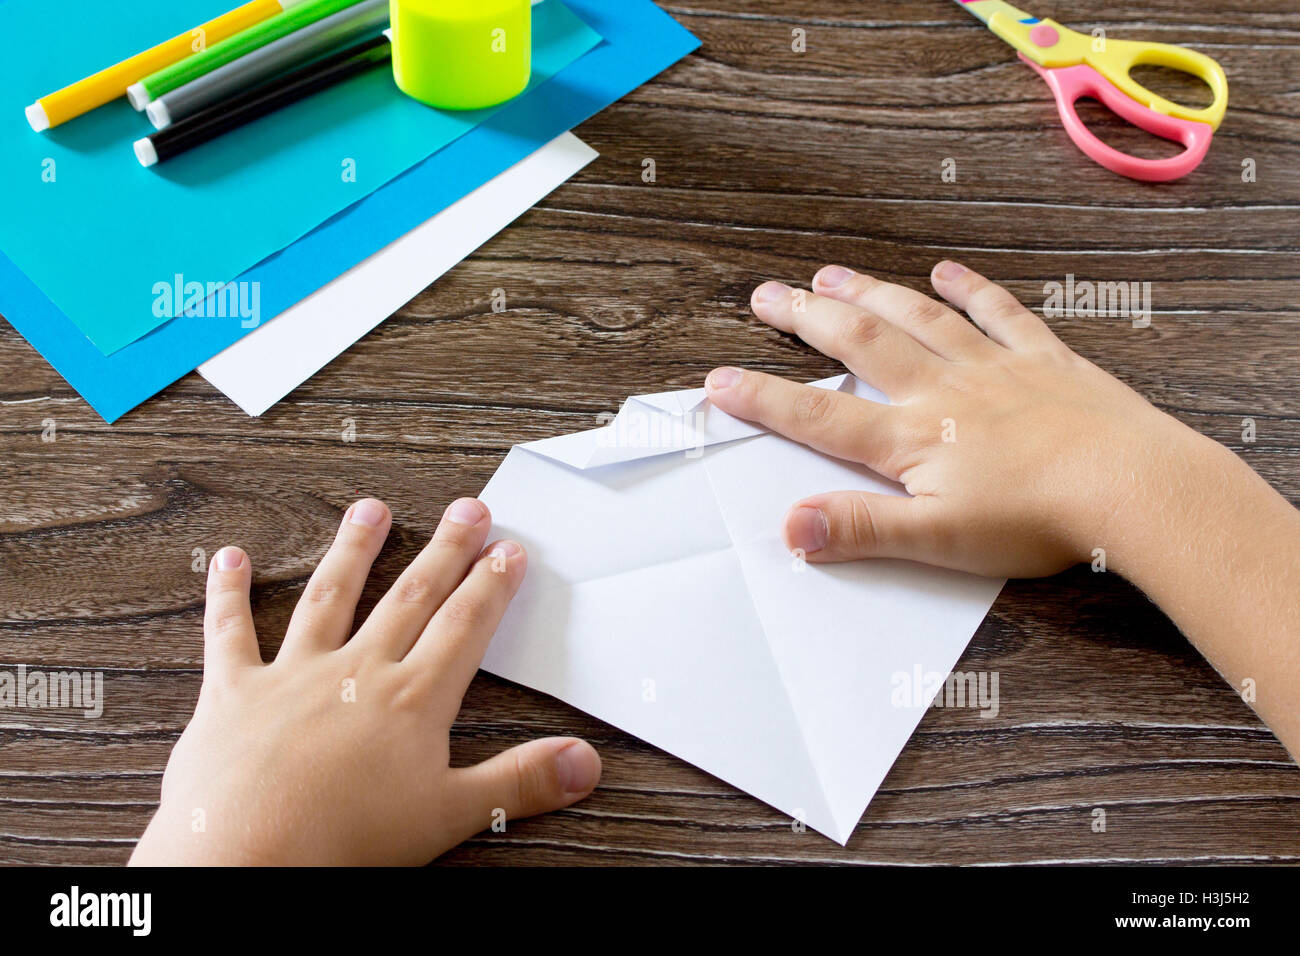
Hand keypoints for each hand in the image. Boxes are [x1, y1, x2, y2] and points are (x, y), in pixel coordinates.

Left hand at [130, 498, 600, 865]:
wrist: (249, 858)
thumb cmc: (346, 842)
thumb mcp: (450, 815)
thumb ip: (519, 782)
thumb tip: (585, 763)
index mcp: (411, 701)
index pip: (464, 628)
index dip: (491, 586)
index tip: (509, 549)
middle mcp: (357, 672)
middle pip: (410, 598)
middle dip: (444, 550)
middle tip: (466, 509)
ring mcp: (294, 675)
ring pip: (329, 598)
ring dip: (353, 550)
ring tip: (369, 510)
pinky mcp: (235, 692)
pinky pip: (231, 634)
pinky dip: (229, 594)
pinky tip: (230, 558)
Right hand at [705, 261, 1214, 577]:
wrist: (1131, 487)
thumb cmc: (1037, 520)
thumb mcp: (937, 541)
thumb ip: (860, 530)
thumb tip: (791, 529)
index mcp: (912, 438)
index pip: (821, 418)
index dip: (765, 399)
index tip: (719, 381)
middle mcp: (942, 390)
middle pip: (860, 347)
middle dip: (807, 319)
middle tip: (767, 295)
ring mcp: (993, 367)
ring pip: (917, 319)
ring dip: (869, 294)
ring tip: (830, 274)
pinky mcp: (1043, 361)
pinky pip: (999, 313)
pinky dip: (971, 289)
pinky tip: (947, 272)